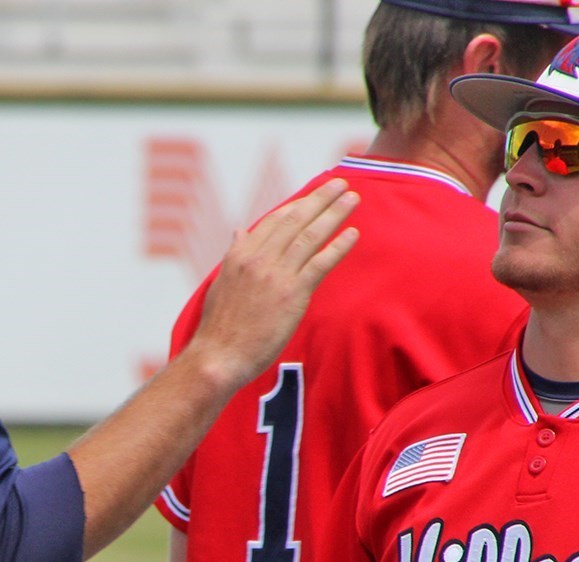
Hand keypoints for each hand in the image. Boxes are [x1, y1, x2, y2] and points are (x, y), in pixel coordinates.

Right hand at [190, 178, 359, 385]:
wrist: (219, 355)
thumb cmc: (220, 326)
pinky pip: (320, 263)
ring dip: (335, 213)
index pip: (275, 221)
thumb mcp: (221, 283)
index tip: (316, 194)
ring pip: (311, 235)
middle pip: (296, 220)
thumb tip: (240, 231)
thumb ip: (234, 255)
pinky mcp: (292, 293)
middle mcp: (258, 258)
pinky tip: (354, 233)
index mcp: (241, 254)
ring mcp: (276, 274)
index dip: (298, 205)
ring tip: (353, 198)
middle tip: (341, 182)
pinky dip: (338, 246)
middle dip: (320, 199)